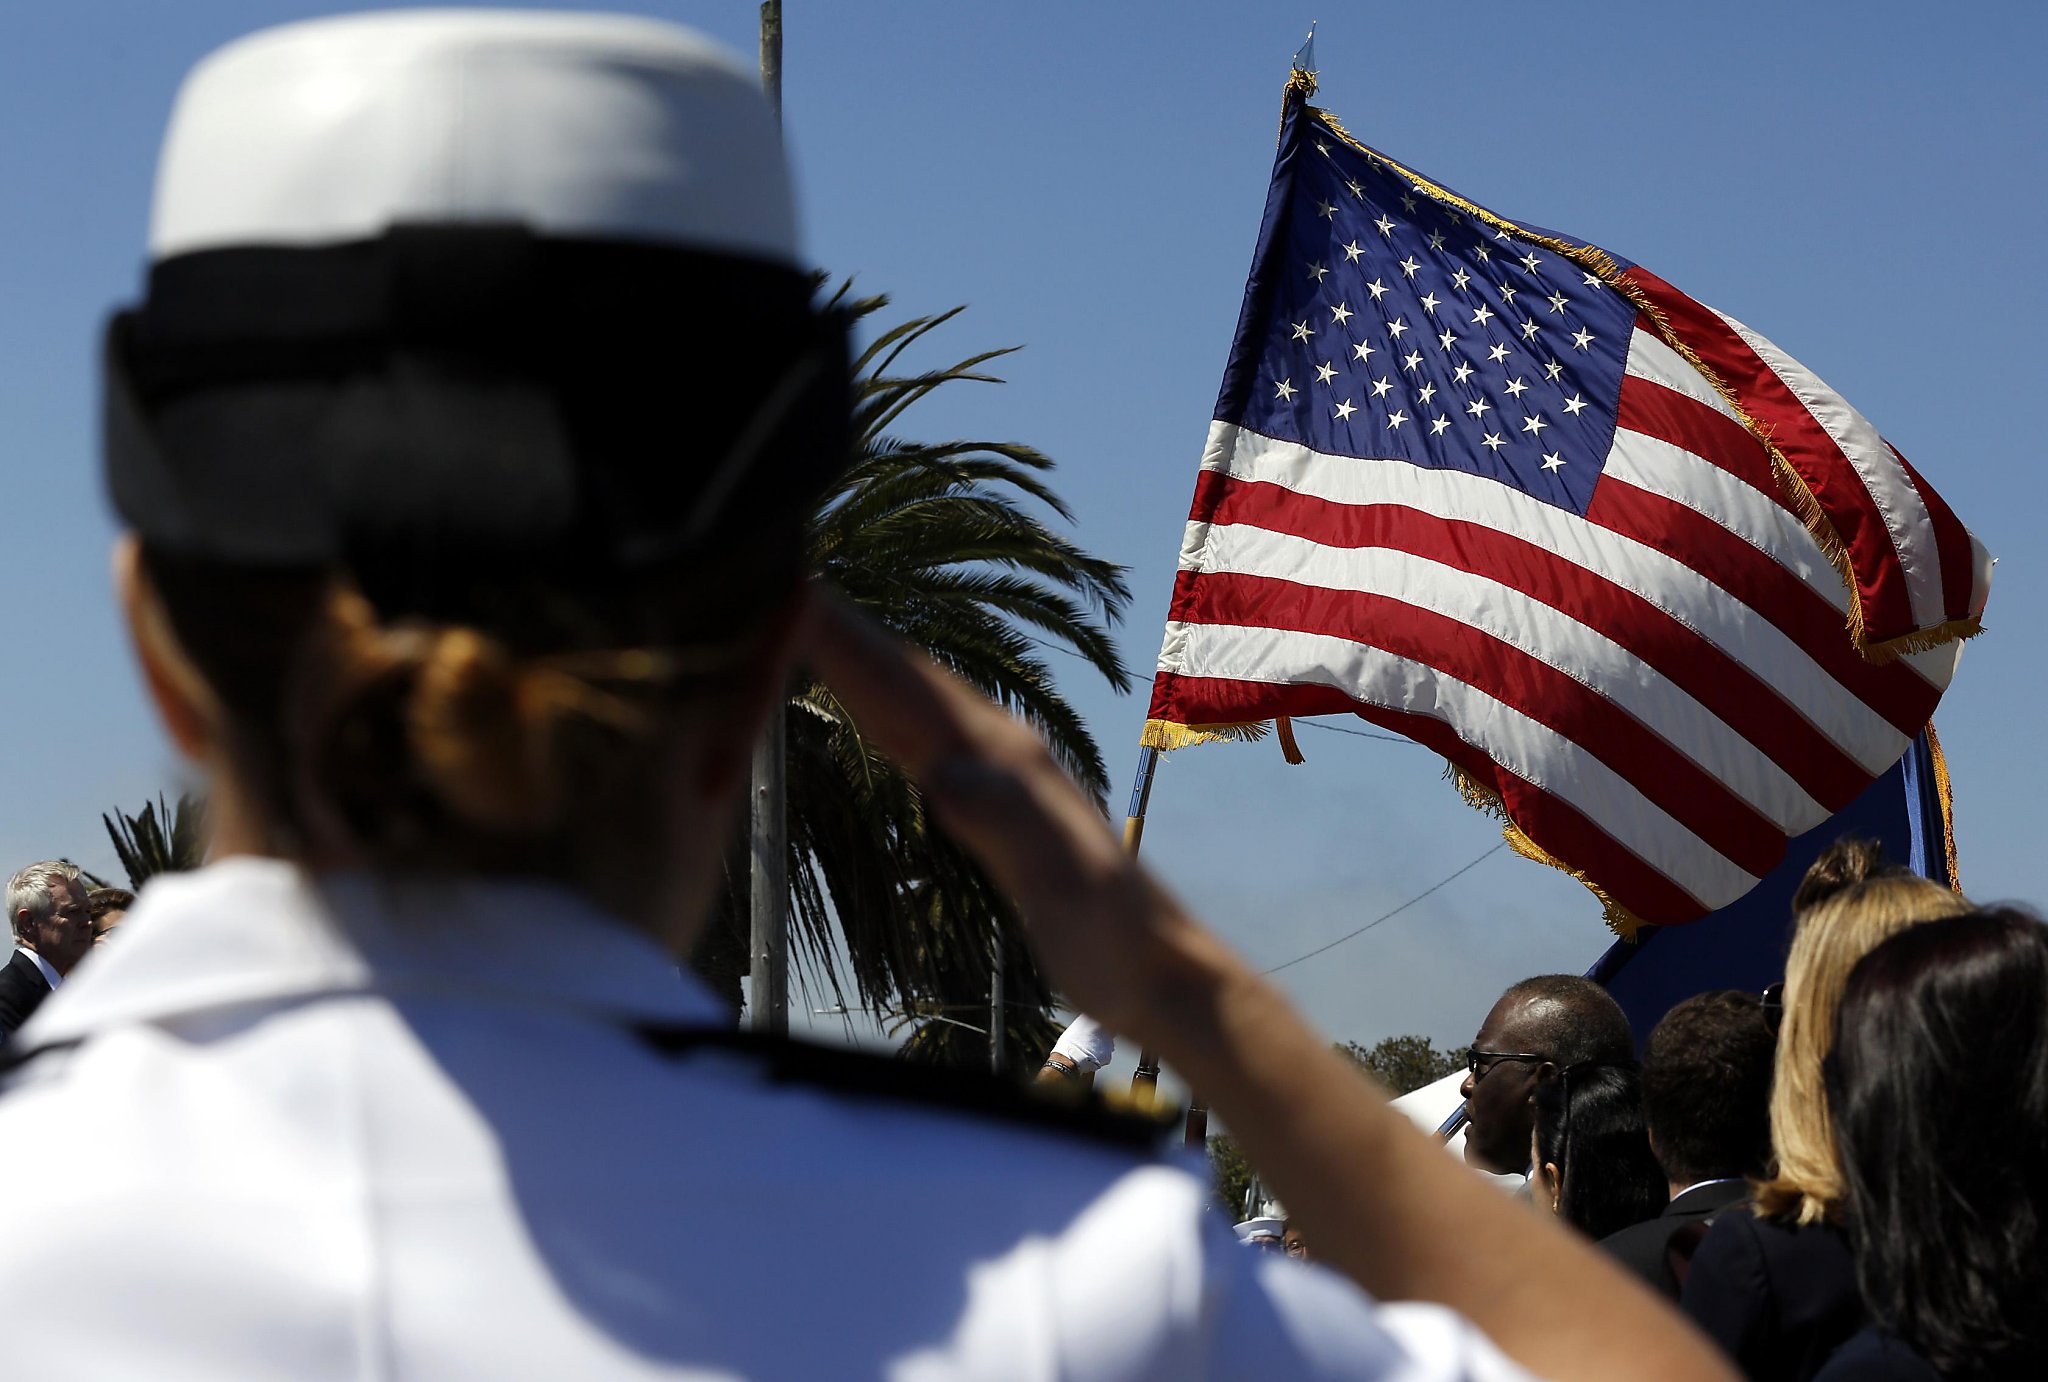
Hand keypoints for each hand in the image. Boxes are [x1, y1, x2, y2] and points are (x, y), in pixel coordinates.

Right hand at [803, 589, 1208, 1042]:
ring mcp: (999, 776)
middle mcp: (1000, 752)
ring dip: (859, 662)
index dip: (845, 640)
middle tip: (774, 579)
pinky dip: (882, 711)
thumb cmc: (1114, 937)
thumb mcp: (1062, 884)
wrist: (1160, 973)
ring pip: (912, 703)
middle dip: (841, 630)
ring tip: (803, 626)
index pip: (905, 686)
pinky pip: (920, 740)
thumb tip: (940, 774)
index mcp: (1004, 758)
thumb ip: (1007, 823)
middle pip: (903, 678)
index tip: (790, 588)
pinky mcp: (995, 809)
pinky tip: (869, 713)